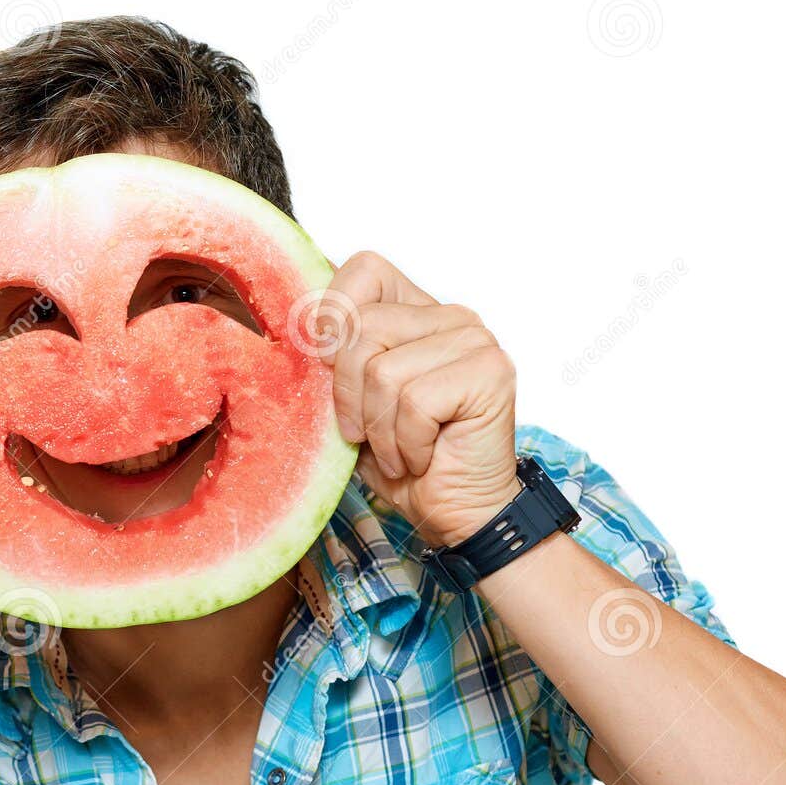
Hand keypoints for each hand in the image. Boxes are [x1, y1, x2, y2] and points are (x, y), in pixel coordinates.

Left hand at [320, 252, 518, 548]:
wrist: (455, 514)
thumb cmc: (401, 460)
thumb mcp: (349, 404)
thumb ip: (330, 360)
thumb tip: (295, 327)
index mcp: (416, 311)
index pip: (363, 270)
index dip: (333, 317)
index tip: (327, 370)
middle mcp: (451, 316)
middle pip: (363, 326)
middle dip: (348, 394)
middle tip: (366, 434)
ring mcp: (475, 340)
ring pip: (384, 370)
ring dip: (379, 428)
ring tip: (399, 450)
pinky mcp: (490, 373)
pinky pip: (414, 401)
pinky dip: (407, 443)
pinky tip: (423, 457)